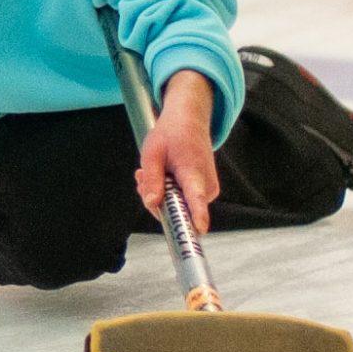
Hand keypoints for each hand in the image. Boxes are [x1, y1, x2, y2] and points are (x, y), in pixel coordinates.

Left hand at [133, 70, 220, 232]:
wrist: (190, 121)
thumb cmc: (172, 134)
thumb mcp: (153, 153)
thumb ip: (152, 180)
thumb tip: (152, 204)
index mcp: (193, 173)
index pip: (196, 199)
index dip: (197, 215)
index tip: (198, 230)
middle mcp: (206, 186)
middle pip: (177, 209)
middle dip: (156, 198)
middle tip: (144, 176)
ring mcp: (208, 190)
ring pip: (177, 206)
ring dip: (160, 193)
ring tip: (155, 171)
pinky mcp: (206, 192)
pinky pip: (182, 201)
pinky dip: (168, 191)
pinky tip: (162, 175)